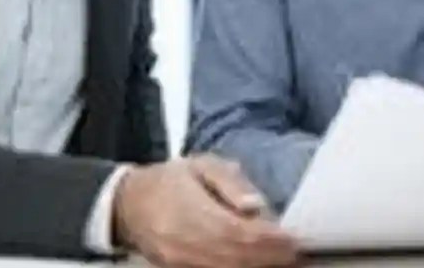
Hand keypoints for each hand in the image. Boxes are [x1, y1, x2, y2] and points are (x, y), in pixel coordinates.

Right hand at [114, 155, 299, 267]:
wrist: (128, 203)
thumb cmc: (170, 180)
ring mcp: (178, 261)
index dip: (267, 240)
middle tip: (296, 254)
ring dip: (257, 266)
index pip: (236, 231)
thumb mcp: (201, 165)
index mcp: (189, 210)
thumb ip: (230, 182)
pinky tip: (257, 263)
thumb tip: (255, 205)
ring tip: (284, 260)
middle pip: (234, 257)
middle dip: (269, 257)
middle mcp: (183, 241)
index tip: (293, 240)